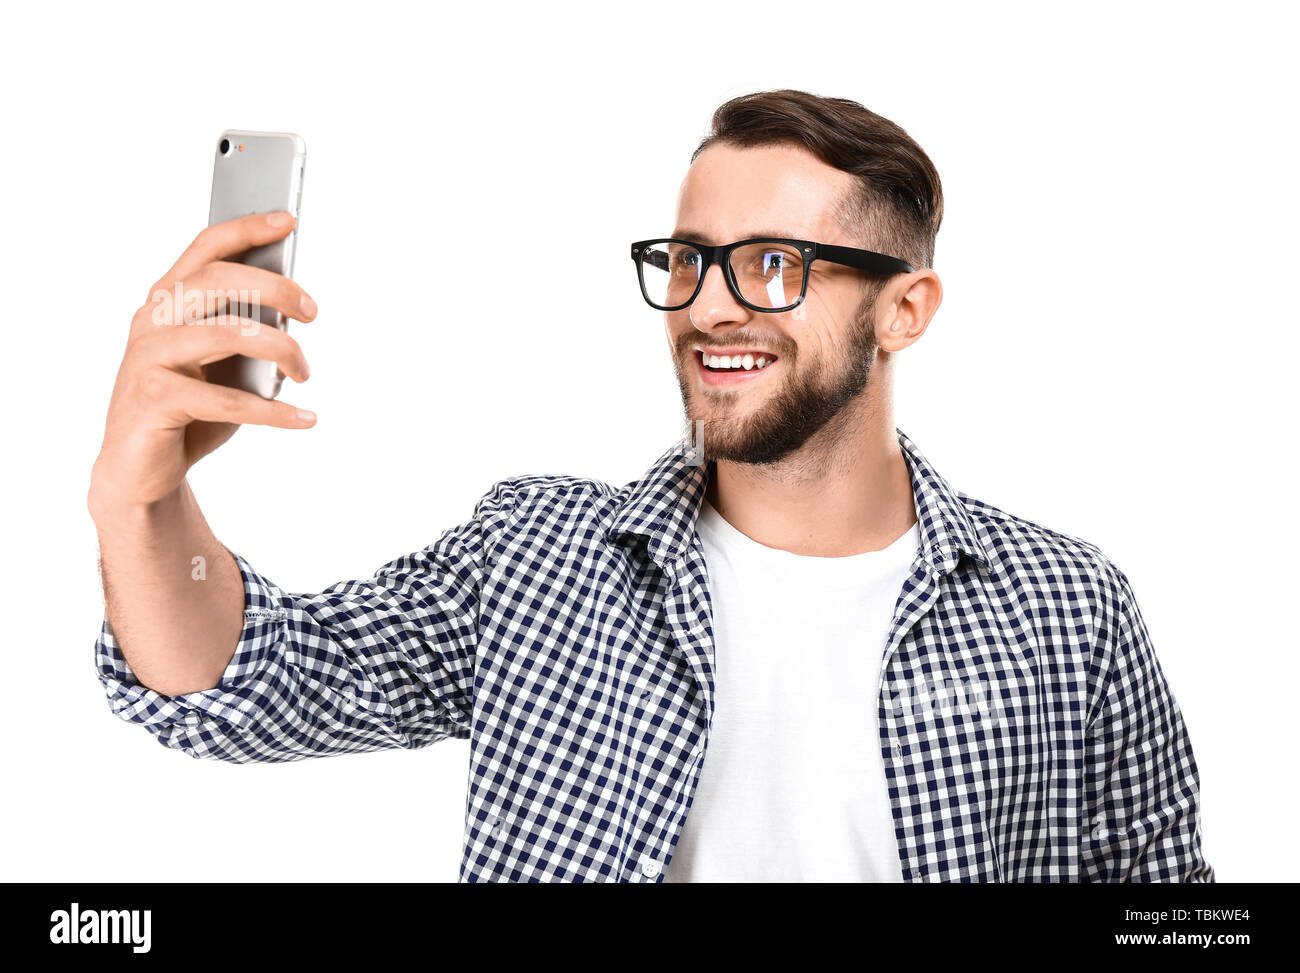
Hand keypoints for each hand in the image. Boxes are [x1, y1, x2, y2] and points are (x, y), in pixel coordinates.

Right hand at [89, 212, 315, 513]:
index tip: (290, 220)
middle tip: (312, 313)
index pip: (205, 249)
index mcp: (167, 301)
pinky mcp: (155, 400)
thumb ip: (243, 330)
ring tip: (306, 373)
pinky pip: (227, 400)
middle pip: (217, 281)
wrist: (140, 470)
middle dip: (275, 289)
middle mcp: (153, 321)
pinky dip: (274, 411)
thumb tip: (294, 310)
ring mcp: (149, 359)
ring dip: (281, 351)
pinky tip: (306, 418)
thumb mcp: (219, 363)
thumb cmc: (188, 408)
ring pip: (226, 334)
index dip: (246, 229)